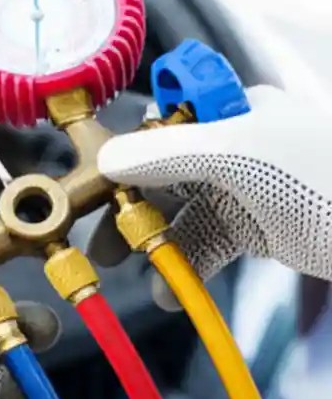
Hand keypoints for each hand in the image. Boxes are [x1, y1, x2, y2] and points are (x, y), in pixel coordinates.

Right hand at [91, 85, 331, 304]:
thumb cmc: (327, 177)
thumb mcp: (245, 156)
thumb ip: (170, 152)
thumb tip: (106, 155)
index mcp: (232, 108)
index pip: (160, 118)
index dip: (123, 147)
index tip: (91, 182)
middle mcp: (234, 142)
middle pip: (161, 168)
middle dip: (126, 205)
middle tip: (100, 240)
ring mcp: (248, 186)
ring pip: (182, 210)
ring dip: (155, 243)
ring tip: (134, 271)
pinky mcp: (261, 227)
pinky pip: (210, 242)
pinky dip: (188, 264)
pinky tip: (172, 290)